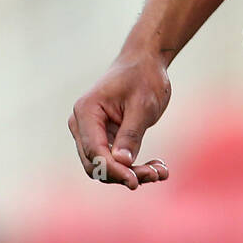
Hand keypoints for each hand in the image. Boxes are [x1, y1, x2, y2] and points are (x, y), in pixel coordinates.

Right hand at [68, 54, 171, 189]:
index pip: (94, 151)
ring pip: (105, 166)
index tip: (136, 181)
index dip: (113, 169)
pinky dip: (133, 166)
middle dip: (124, 174)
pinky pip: (114, 160)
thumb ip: (131, 133)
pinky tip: (158, 168)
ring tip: (161, 172)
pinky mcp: (103, 138)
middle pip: (96, 163)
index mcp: (86, 111)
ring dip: (132, 173)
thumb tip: (122, 163)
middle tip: (156, 175)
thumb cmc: (144, 77)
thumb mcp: (143, 104)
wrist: (145, 61)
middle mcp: (81, 124)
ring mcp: (90, 132)